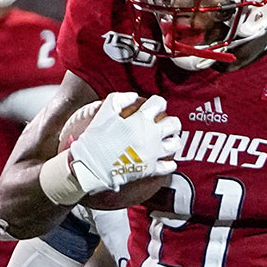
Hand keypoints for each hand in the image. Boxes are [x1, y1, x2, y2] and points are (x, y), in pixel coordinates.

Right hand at [67, 92, 182, 193]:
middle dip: (171, 121)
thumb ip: (120, 99)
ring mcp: (153, 153)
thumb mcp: (104, 112)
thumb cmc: (96, 139)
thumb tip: (134, 96)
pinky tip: (166, 160)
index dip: (157, 102)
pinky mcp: (151, 169)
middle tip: (164, 123)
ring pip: (175, 144)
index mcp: (141, 120)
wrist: (91, 166)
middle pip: (173, 123)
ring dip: (173, 140)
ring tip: (166, 140)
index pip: (159, 103)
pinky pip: (169, 166)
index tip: (154, 105)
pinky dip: (169, 163)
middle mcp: (151, 135)